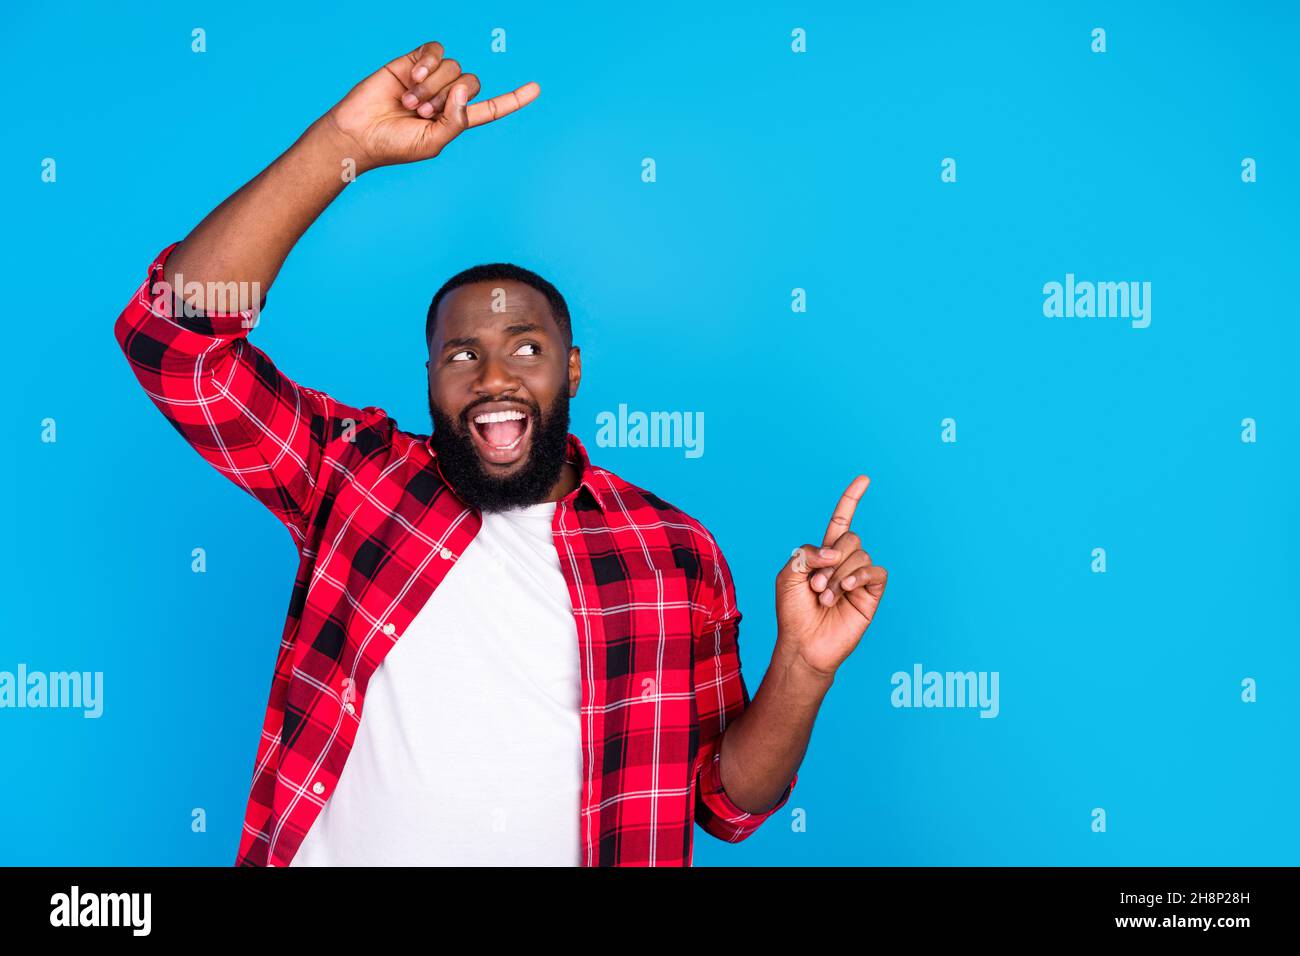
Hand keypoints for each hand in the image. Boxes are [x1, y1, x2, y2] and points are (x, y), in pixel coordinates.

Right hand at [325, 40, 539, 171]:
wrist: (359, 132)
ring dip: (431, 86)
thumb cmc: (395, 145)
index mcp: (456, 120)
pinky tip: (410, 79)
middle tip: (420, 112)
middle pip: (471, 82)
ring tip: (408, 102)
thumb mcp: (433, 142)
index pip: (491, 108)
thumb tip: (463, 90)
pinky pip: (435, 51)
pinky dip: (427, 64)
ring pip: (453, 67)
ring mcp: (431, 78)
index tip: (536, 88)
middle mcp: (447, 97)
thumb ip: (455, 120)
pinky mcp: (413, 62)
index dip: (513, 99)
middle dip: (447, 97)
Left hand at [775, 475, 887, 680]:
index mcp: (824, 553)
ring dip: (838, 576)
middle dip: (829, 560)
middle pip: (851, 538)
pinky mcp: (871, 594)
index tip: (864, 479)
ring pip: (860, 555)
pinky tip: (846, 590)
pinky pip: (876, 572)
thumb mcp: (787, 574)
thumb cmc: (793, 612)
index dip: (852, 499)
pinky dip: (859, 576)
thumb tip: (834, 551)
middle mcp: (844, 562)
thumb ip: (806, 552)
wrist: (803, 644)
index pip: (842, 520)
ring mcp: (859, 578)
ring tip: (824, 598)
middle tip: (815, 586)